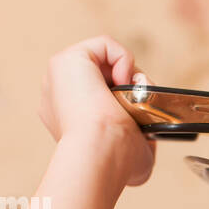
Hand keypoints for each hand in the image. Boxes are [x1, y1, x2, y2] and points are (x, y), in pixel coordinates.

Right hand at [36, 35, 155, 186]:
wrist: (99, 154)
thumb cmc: (115, 163)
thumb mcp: (135, 155)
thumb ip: (140, 141)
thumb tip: (150, 135)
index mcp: (69, 120)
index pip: (99, 98)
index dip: (124, 101)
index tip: (137, 115)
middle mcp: (59, 97)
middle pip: (102, 77)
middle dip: (128, 84)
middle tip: (140, 101)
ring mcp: (58, 78)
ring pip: (104, 61)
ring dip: (130, 72)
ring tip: (135, 92)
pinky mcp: (66, 60)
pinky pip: (104, 45)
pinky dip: (124, 57)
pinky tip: (126, 80)